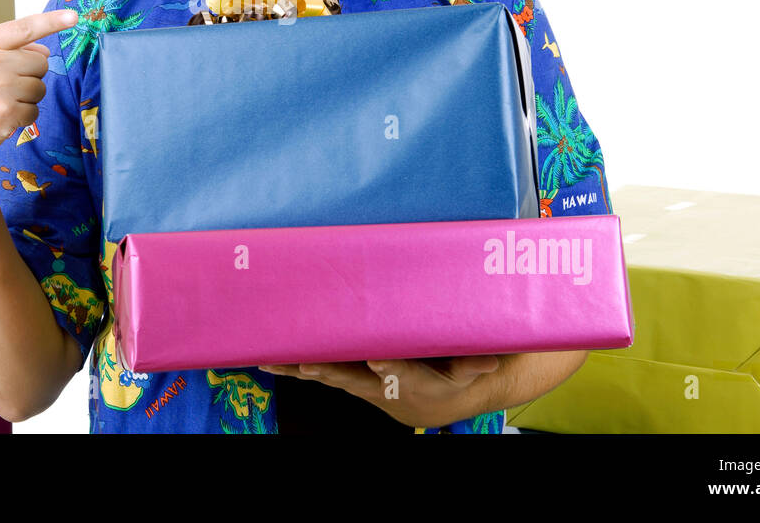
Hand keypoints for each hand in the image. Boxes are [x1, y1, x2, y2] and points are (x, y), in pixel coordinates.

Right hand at [0, 9, 77, 170]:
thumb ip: (10, 51)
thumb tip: (44, 50)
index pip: (25, 27)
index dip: (52, 21)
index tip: (74, 17)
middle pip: (41, 63)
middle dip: (31, 76)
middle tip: (5, 88)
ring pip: (40, 88)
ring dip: (27, 99)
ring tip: (1, 103)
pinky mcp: (6, 112)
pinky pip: (35, 111)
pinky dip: (23, 117)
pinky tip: (2, 118)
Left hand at [258, 355, 501, 427]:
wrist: (436, 400)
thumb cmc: (453, 375)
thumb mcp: (469, 370)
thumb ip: (474, 364)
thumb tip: (489, 361)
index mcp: (414, 380)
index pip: (403, 374)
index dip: (390, 368)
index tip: (379, 359)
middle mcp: (382, 386)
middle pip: (354, 379)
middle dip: (331, 371)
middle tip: (308, 364)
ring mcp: (360, 384)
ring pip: (329, 375)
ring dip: (301, 368)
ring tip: (274, 361)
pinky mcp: (347, 378)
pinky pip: (318, 371)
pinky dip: (293, 366)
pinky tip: (270, 360)